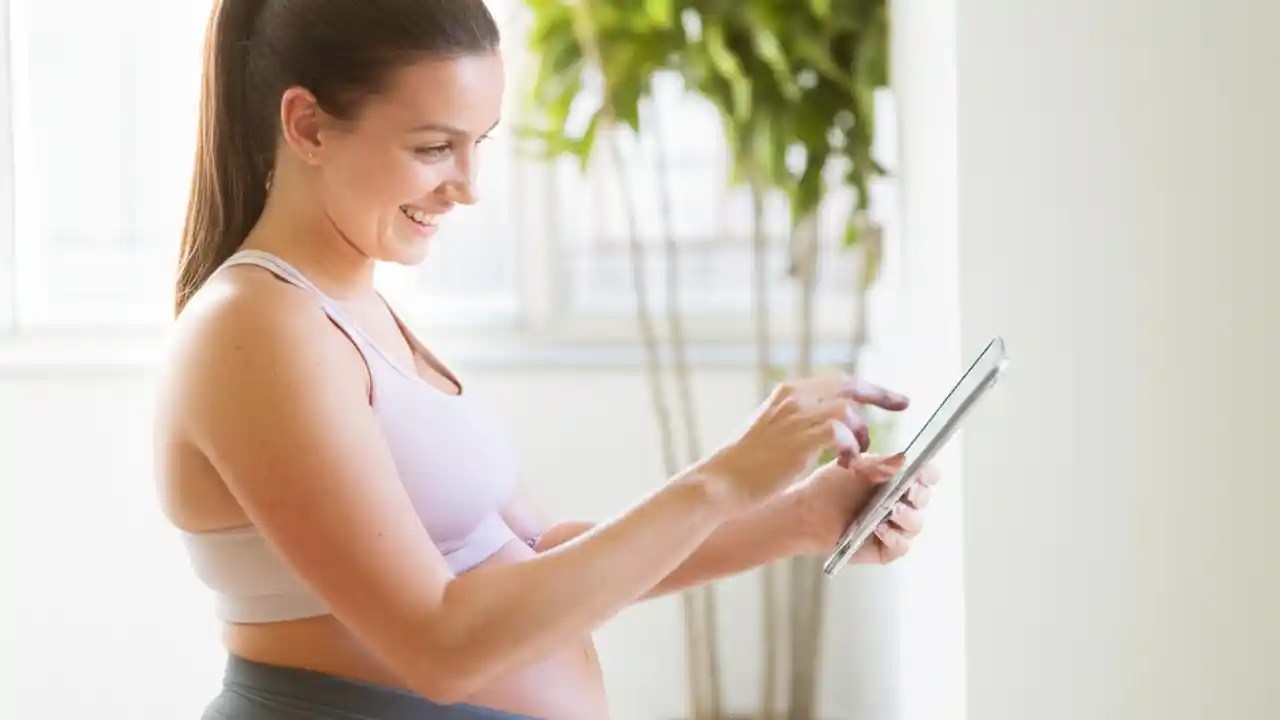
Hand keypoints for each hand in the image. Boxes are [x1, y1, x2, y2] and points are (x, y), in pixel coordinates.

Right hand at [695, 374, 909, 513]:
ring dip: (859, 434)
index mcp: (787, 392)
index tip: (893, 397)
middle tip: (903, 404)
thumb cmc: (744, 465)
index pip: (838, 380)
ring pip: (848, 410)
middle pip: (850, 385)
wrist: (721, 482)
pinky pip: (842, 433)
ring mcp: (797, 415)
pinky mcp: (801, 438)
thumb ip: (796, 420)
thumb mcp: (770, 430)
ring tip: (854, 456)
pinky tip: (844, 465)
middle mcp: (794, 397)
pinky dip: (851, 449)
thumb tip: (826, 425)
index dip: (868, 388)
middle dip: (881, 394)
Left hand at [793, 454, 941, 564]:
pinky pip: (902, 546)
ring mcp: (895, 526)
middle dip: (919, 495)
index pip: (926, 476)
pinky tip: (879, 529)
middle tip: (907, 491)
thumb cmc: (831, 485)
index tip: (923, 473)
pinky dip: (895, 538)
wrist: (806, 512)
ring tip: (889, 511)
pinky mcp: (885, 548)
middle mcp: (901, 502)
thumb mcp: (854, 467)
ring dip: (906, 517)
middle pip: (924, 500)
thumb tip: (904, 459)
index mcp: (898, 479)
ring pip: (915, 524)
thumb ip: (879, 464)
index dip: (929, 474)